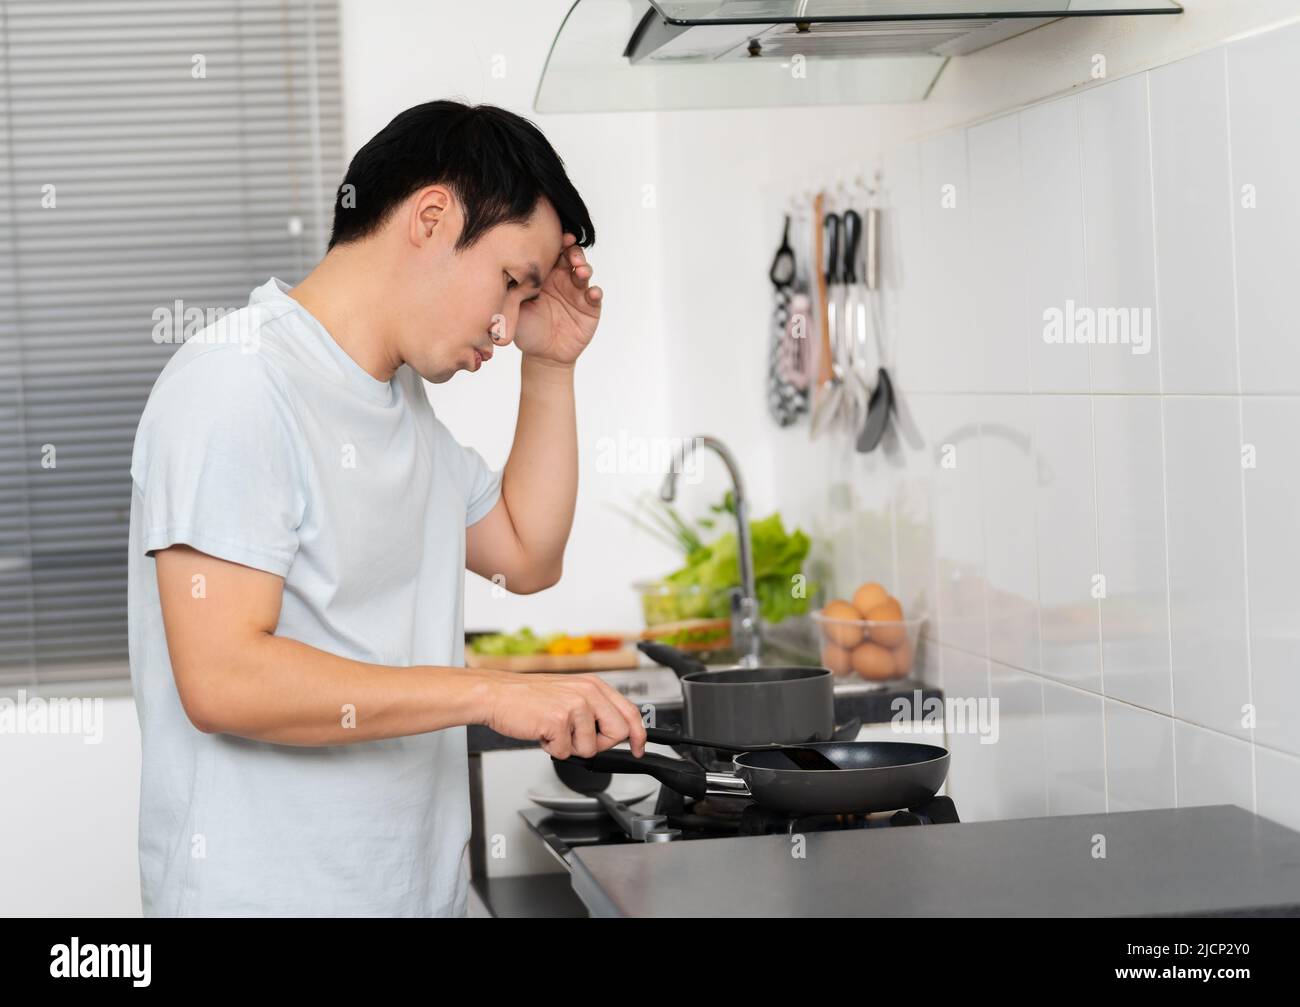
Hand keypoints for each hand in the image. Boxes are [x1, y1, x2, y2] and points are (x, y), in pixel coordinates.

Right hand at [483, 671, 646, 759]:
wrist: (497, 694)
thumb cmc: (528, 697)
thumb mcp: (569, 693)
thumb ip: (594, 708)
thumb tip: (615, 732)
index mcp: (593, 685)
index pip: (629, 712)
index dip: (638, 735)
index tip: (639, 748)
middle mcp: (588, 692)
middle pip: (617, 733)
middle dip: (599, 745)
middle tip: (577, 738)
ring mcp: (574, 706)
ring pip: (589, 748)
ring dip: (570, 746)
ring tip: (553, 730)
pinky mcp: (559, 721)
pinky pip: (566, 752)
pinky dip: (552, 749)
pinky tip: (542, 732)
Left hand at [512, 233, 601, 365]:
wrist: (542, 355)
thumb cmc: (526, 328)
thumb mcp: (513, 308)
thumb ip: (510, 291)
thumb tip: (497, 273)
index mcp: (545, 275)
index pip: (552, 253)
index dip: (556, 242)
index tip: (558, 235)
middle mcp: (563, 279)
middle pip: (572, 256)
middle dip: (573, 250)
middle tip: (570, 250)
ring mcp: (578, 292)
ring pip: (585, 272)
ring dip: (584, 268)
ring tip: (581, 271)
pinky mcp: (590, 308)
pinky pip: (595, 296)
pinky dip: (595, 292)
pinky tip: (591, 292)